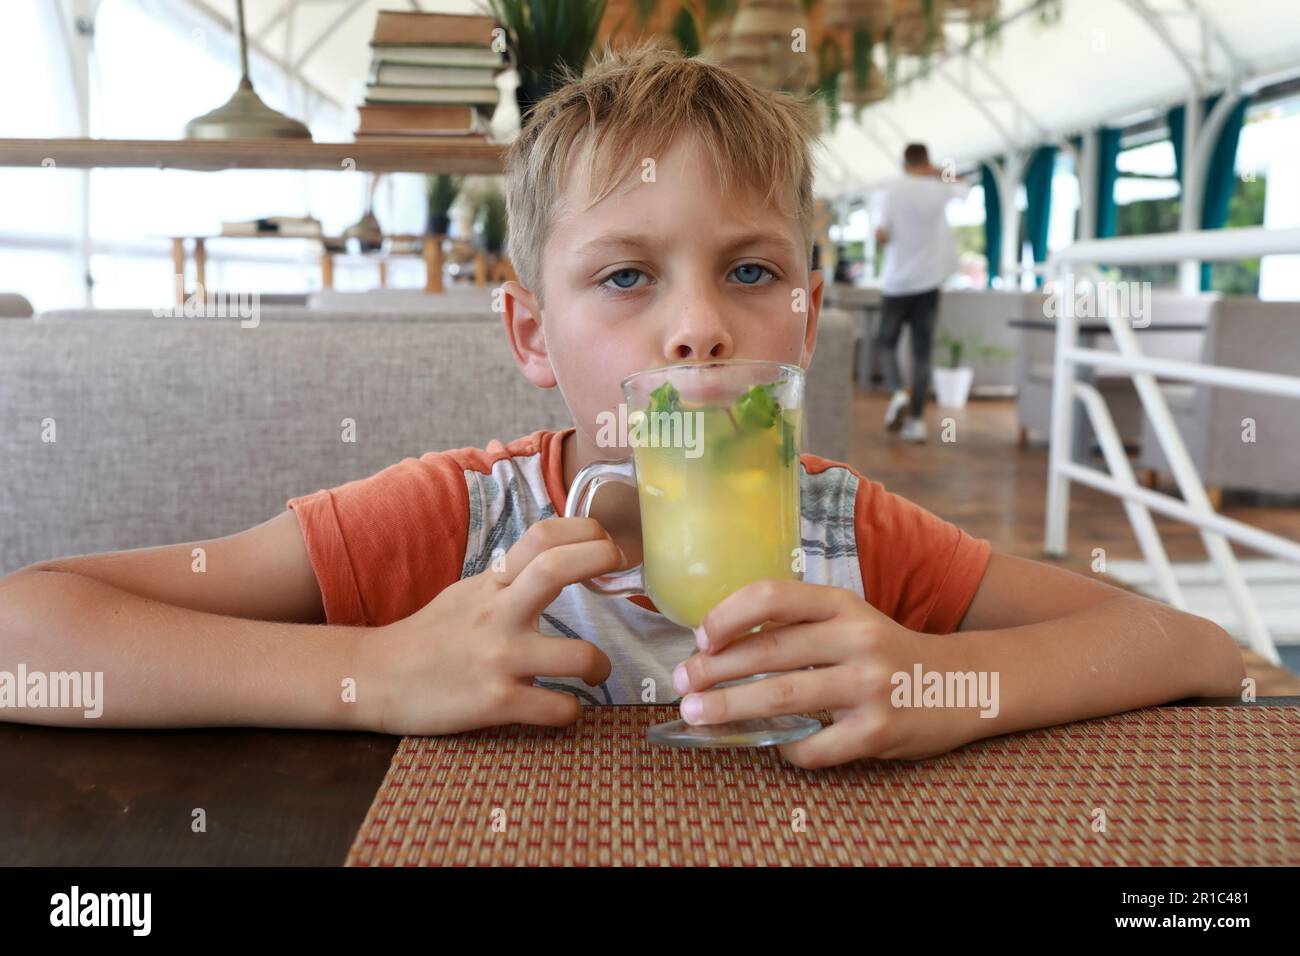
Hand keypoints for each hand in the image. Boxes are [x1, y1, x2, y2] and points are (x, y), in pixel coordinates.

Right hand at [359, 518, 617, 735]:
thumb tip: (558, 559)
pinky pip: (557, 708)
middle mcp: (496, 613)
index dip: (585, 530)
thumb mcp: (469, 592)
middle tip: (623, 568)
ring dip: (600, 665)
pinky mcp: (496, 703)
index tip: (607, 540)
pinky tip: (563, 707)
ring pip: (577, 655)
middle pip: (556, 569)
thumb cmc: (431, 635)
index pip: (542, 537)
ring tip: (596, 671)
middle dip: (601, 559)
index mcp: (492, 583)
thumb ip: (511, 578)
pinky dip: (571, 711)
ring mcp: (498, 659)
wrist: (377, 677)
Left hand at [671, 580, 985, 767]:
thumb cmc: (885, 653)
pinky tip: (775, 746)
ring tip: (697, 713)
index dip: (728, 615)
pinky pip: (815, 745)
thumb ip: (798, 627)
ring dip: (730, 707)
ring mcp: (869, 685)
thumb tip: (719, 650)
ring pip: (783, 697)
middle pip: (769, 651)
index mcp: (843, 604)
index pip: (773, 595)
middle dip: (714, 670)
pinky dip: (786, 749)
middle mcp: (857, 637)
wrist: (961, 684)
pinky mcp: (878, 730)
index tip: (700, 638)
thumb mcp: (849, 621)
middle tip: (681, 684)